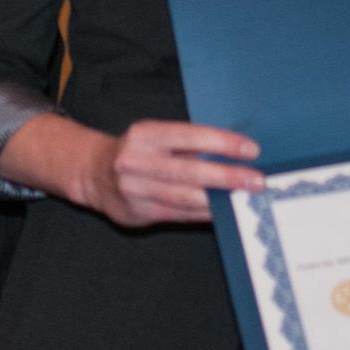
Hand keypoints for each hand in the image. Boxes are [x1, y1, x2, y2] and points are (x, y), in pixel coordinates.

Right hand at [74, 118, 264, 227]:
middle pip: (189, 170)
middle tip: (256, 180)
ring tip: (244, 199)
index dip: (222, 142)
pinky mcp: (137, 212)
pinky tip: (223, 213)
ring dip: (218, 200)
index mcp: (145, 135)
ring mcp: (134, 189)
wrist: (93, 173)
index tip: (251, 150)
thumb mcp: (156, 137)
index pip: (190, 136)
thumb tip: (234, 153)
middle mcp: (136, 161)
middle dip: (227, 176)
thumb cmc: (137, 151)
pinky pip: (177, 214)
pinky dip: (203, 214)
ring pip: (184, 197)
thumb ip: (188, 145)